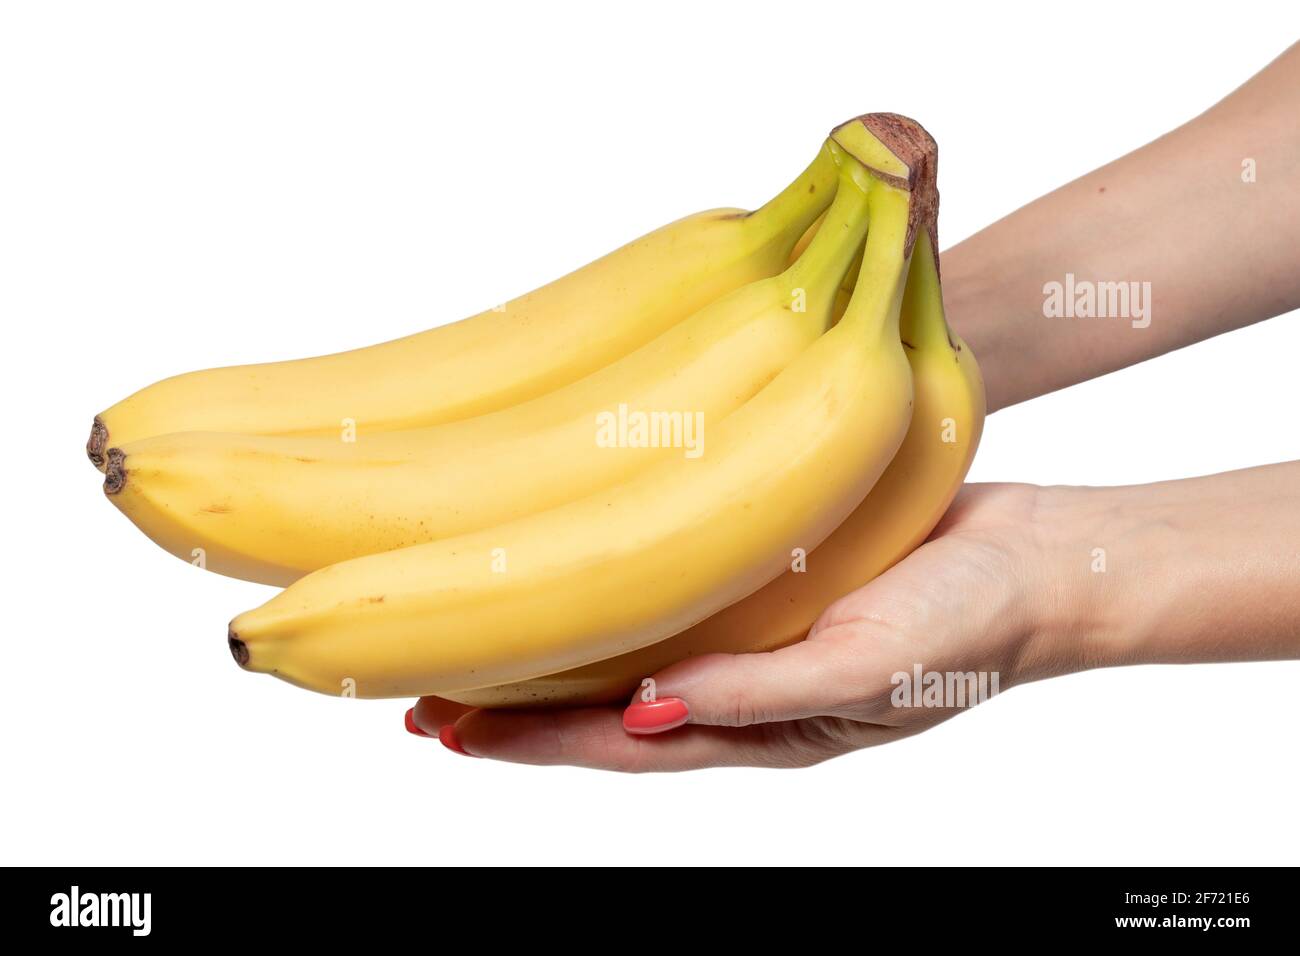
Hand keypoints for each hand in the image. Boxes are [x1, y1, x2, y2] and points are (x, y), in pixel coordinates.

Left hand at [411, 483, 1072, 768]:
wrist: (1043, 559)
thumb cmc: (973, 626)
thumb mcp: (871, 669)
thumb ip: (761, 697)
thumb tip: (644, 717)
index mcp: (763, 728)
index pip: (621, 747)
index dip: (533, 746)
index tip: (449, 735)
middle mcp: (745, 686)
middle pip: (608, 707)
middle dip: (519, 710)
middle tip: (426, 698)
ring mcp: (756, 634)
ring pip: (634, 650)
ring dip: (558, 650)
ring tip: (480, 639)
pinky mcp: (773, 581)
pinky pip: (680, 594)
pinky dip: (623, 593)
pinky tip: (588, 573)